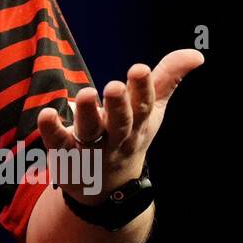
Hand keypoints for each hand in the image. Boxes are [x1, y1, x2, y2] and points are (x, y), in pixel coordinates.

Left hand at [37, 49, 203, 204]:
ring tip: (85, 94)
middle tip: (114, 86)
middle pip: (120, 122)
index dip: (143, 88)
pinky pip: (57, 142)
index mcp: (138, 124)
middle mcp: (116, 137)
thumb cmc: (130, 136)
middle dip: (118, 105)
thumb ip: (168, 79)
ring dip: (87, 114)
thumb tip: (197, 53)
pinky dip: (52, 129)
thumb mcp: (152, 111)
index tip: (139, 68)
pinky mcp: (65, 154)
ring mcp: (91, 148)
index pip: (143, 106)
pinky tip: (46, 113)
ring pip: (90, 132)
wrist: (107, 189)